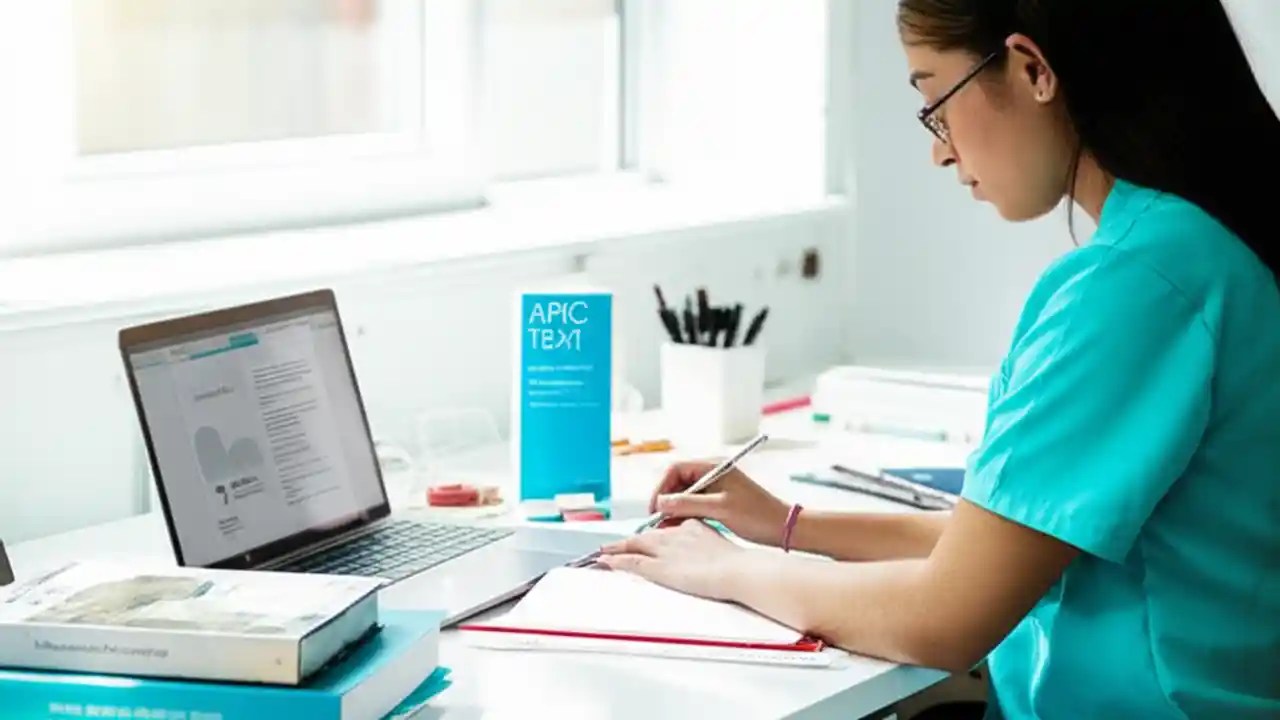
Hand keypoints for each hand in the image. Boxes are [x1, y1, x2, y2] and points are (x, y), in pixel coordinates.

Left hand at [597, 520, 749, 599]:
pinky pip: (632, 562)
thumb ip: (711, 548)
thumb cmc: (740, 564)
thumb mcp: (724, 548)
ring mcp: (666, 551)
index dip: (654, 535)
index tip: (647, 538)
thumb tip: (710, 555)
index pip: (668, 529)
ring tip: (603, 551)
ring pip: (634, 545)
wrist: (739, 570)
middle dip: (630, 540)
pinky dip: (616, 560)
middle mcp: (676, 535)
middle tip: (615, 544)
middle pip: (647, 535)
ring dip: (616, 548)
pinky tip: (605, 561)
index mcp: (693, 527)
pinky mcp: (660, 568)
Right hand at [649, 461, 789, 546]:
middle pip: (677, 482)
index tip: (655, 506)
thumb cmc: (757, 514)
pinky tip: (676, 527)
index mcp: (714, 467)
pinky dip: (682, 515)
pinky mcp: (717, 503)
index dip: (661, 486)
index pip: (676, 469)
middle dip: (665, 499)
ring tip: (664, 526)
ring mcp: (714, 489)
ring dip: (672, 509)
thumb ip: (689, 503)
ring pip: (683, 495)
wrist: (782, 527)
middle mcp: (712, 474)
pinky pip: (692, 505)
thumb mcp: (720, 508)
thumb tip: (661, 502)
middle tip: (656, 519)